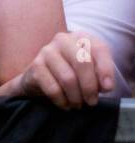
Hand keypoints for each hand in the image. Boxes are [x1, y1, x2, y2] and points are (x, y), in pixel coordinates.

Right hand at [0, 31, 114, 108]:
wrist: (42, 76)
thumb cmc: (73, 71)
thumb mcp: (92, 68)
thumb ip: (101, 74)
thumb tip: (106, 86)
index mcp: (82, 38)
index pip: (99, 49)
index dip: (106, 70)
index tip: (108, 89)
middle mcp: (63, 40)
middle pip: (82, 63)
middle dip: (89, 87)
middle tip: (92, 101)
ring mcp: (47, 51)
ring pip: (67, 78)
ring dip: (76, 97)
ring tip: (78, 104)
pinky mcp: (35, 66)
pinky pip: (53, 88)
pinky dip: (62, 100)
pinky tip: (65, 104)